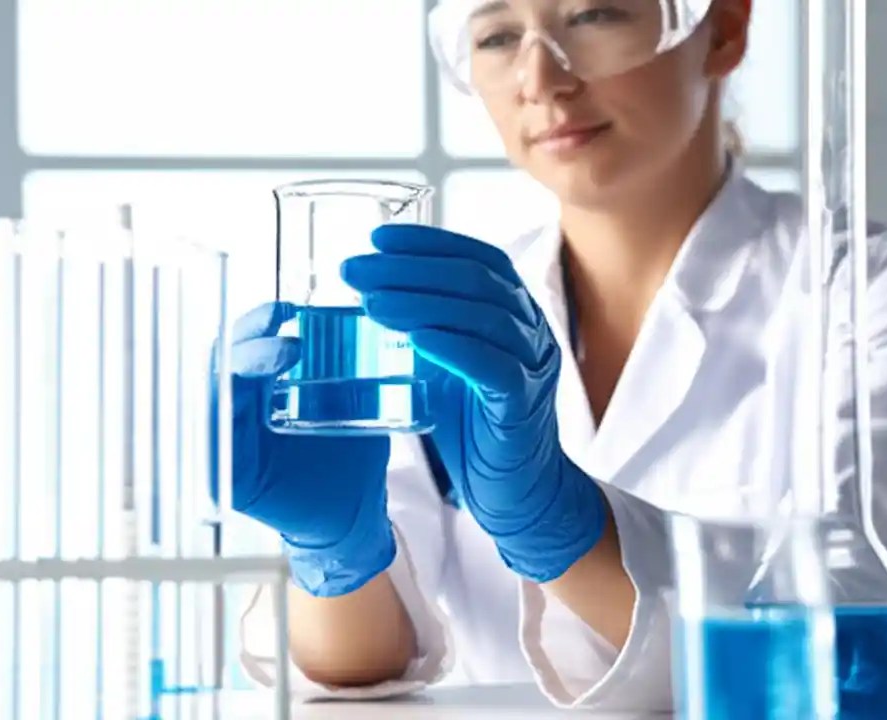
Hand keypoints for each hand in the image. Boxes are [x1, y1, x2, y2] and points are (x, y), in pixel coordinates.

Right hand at [210, 302, 394, 596]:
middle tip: (281, 317)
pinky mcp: (230, 478)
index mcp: (262, 393)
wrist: (356, 518)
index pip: (245, 345)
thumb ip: (354, 371)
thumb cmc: (353, 460)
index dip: (258, 321)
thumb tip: (375, 317)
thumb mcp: (357, 405)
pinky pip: (218, 439)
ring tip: (286, 351)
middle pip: (224, 360)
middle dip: (248, 333)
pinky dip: (233, 413)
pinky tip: (258, 396)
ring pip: (217, 391)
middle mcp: (239, 414)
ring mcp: (229, 445)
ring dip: (245, 363)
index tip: (289, 307)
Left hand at [342, 224, 606, 582]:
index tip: (377, 239)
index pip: (477, 258)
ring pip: (482, 317)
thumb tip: (367, 298)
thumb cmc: (477, 429)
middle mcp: (531, 331)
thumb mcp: (446, 367)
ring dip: (421, 302)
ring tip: (369, 301)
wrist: (517, 493)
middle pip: (474, 280)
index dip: (428, 243)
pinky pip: (493, 367)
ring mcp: (532, 366)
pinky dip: (453, 347)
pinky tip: (414, 338)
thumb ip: (424, 331)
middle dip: (409, 269)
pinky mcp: (524, 405)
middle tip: (354, 270)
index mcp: (515, 314)